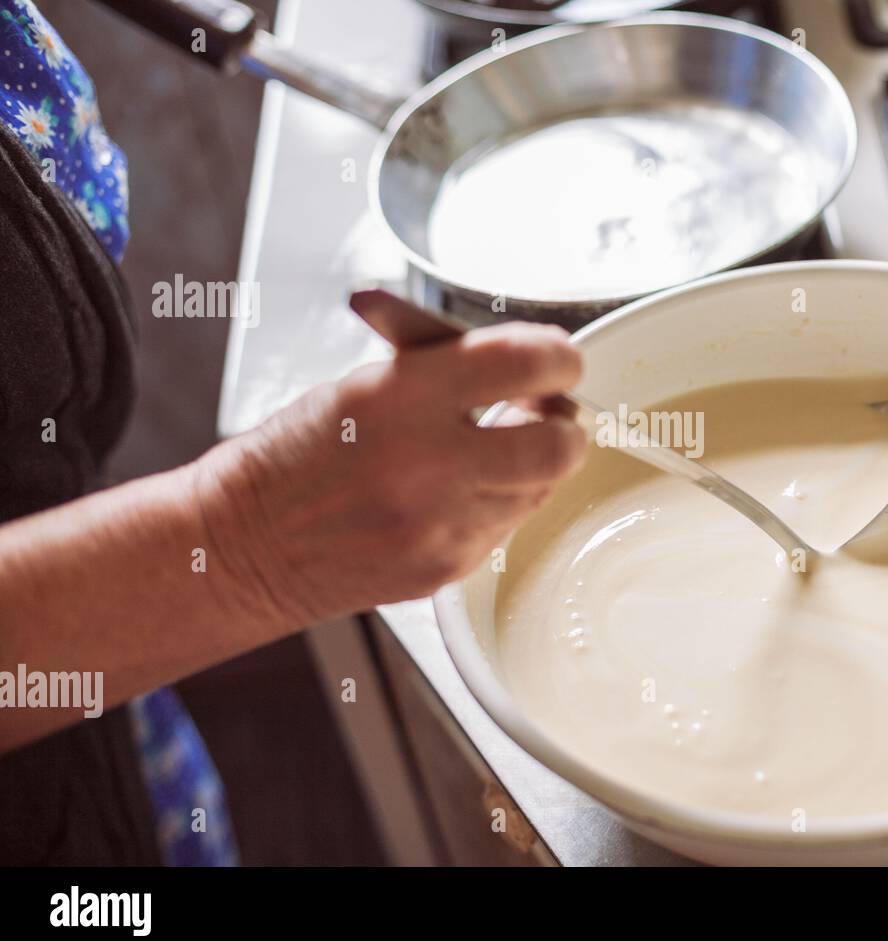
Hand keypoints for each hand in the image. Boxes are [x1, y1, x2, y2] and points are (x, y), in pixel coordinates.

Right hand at [192, 293, 586, 628]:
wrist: (247, 546)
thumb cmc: (300, 454)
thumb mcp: (367, 382)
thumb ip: (451, 362)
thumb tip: (527, 349)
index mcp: (405, 400)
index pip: (526, 363)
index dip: (556, 356)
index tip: (555, 359)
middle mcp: (430, 466)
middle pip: (560, 444)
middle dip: (564, 422)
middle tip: (543, 410)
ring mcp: (443, 526)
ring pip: (540, 489)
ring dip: (530, 463)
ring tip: (489, 449)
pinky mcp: (448, 568)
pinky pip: (506, 527)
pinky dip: (496, 502)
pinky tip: (455, 491)